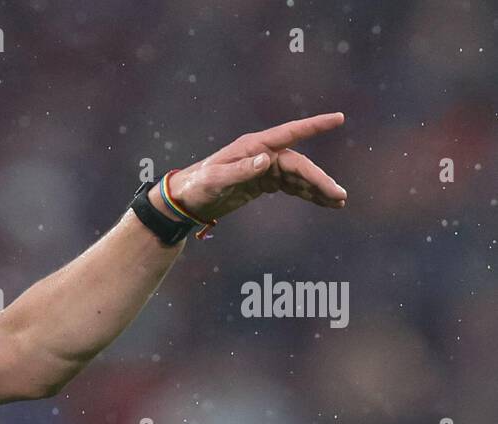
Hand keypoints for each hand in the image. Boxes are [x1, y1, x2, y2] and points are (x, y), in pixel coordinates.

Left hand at [151, 112, 347, 224]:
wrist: (186, 200)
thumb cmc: (198, 186)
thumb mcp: (216, 180)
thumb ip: (241, 171)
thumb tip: (267, 160)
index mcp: (254, 146)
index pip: (290, 133)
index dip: (315, 126)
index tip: (339, 118)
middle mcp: (263, 154)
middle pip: (299, 165)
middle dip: (320, 179)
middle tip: (339, 196)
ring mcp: (265, 169)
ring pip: (299, 177)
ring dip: (318, 189)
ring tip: (338, 203)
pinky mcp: (263, 183)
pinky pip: (291, 187)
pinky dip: (307, 194)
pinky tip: (323, 203)